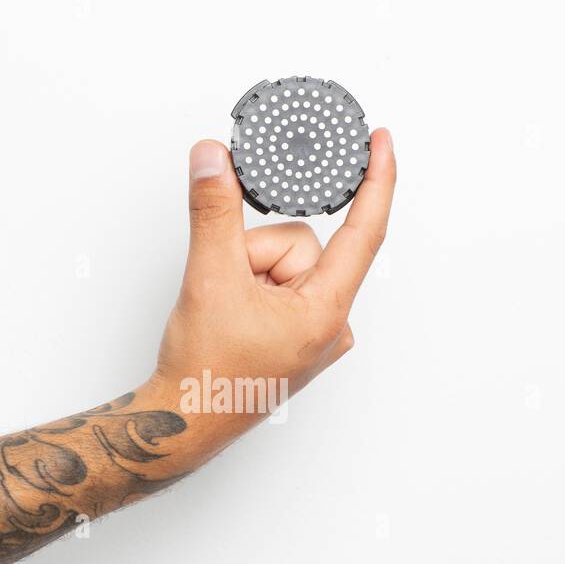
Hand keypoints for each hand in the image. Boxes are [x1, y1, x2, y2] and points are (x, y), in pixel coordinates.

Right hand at [142, 128, 395, 446]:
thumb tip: (213, 160)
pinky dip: (249, 285)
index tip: (382, 142)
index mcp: (325, 313)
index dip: (376, 180)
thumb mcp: (208, 278)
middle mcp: (328, 324)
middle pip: (300, 246)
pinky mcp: (293, 338)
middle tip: (227, 285)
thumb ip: (214, 211)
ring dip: (246, 271)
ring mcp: (310, 333)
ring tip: (225, 307)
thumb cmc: (206, 373)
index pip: (364, 231)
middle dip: (254, 252)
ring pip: (282, 264)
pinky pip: (276, 286)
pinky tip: (231, 314)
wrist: (182, 421)